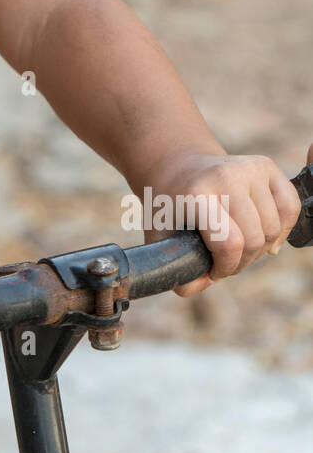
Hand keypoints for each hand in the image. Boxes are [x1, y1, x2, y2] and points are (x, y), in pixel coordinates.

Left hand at [140, 151, 300, 297]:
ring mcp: (248, 168)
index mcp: (197, 193)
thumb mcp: (162, 238)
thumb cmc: (172, 207)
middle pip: (255, 239)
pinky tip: (266, 236)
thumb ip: (176, 269)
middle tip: (226, 261)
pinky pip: (290, 207)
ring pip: (273, 228)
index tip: (214, 271)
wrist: (179, 168)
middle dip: (241, 262)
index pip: (229, 244)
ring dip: (260, 248)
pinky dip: (282, 228)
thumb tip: (197, 287)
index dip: (225, 268)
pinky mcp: (265, 165)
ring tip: (240, 247)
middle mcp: (225, 175)